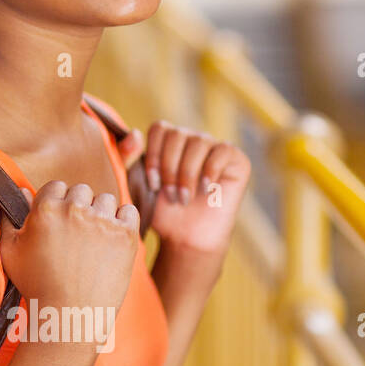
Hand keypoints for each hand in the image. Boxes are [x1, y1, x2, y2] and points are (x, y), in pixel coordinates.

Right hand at [0, 181, 139, 310]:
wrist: (70, 315)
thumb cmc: (35, 285)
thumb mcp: (10, 252)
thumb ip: (10, 218)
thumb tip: (22, 192)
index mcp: (46, 209)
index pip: (56, 186)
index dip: (57, 202)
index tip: (59, 220)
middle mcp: (75, 210)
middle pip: (82, 190)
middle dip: (79, 206)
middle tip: (76, 231)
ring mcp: (102, 222)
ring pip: (105, 200)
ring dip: (100, 213)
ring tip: (94, 237)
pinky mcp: (125, 236)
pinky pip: (129, 211)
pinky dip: (123, 220)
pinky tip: (112, 236)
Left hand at [139, 121, 251, 255]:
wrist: (186, 237)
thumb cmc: (161, 210)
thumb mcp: (135, 181)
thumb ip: (127, 155)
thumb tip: (134, 132)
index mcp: (170, 140)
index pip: (160, 128)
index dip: (153, 155)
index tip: (153, 184)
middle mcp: (193, 139)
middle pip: (177, 134)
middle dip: (169, 168)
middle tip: (169, 194)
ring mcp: (215, 148)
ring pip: (198, 142)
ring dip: (187, 174)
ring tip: (184, 198)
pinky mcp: (237, 160)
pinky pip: (223, 150)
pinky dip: (210, 171)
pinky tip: (205, 189)